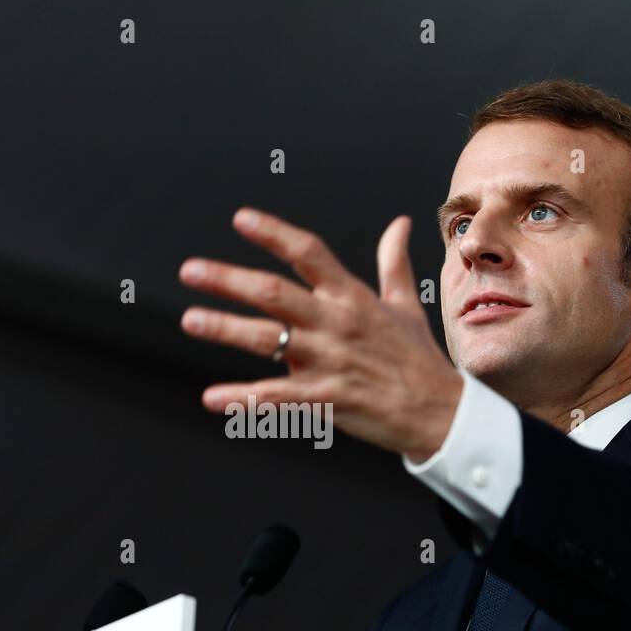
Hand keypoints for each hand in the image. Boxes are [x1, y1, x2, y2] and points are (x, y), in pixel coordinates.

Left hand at [179, 208, 463, 462]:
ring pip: (267, 339)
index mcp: (351, 296)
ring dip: (225, 328)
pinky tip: (212, 398)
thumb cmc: (417, 358)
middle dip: (228, 280)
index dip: (273, 233)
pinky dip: (243, 398)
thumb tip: (400, 224)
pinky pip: (276, 397)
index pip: (308, 253)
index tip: (241, 219)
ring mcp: (329, 360)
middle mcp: (336, 322)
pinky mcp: (326, 398)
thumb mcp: (405, 305)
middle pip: (274, 292)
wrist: (439, 412)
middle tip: (190, 271)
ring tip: (191, 319)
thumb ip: (392, 263)